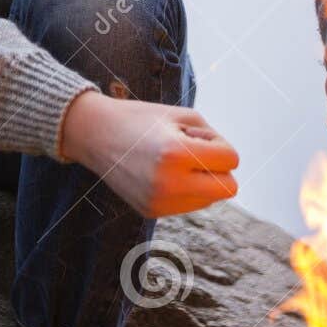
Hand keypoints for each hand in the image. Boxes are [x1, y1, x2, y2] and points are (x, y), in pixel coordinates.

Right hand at [59, 89, 238, 218]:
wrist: (95, 134)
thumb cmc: (143, 119)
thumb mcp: (183, 116)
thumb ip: (215, 140)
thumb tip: (229, 171)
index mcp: (177, 153)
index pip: (231, 160)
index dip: (219, 145)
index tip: (197, 136)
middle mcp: (169, 183)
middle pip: (227, 188)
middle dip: (218, 169)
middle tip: (193, 153)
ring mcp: (159, 201)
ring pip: (209, 200)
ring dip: (201, 181)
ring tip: (173, 162)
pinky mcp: (152, 211)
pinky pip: (188, 205)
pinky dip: (184, 190)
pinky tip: (162, 174)